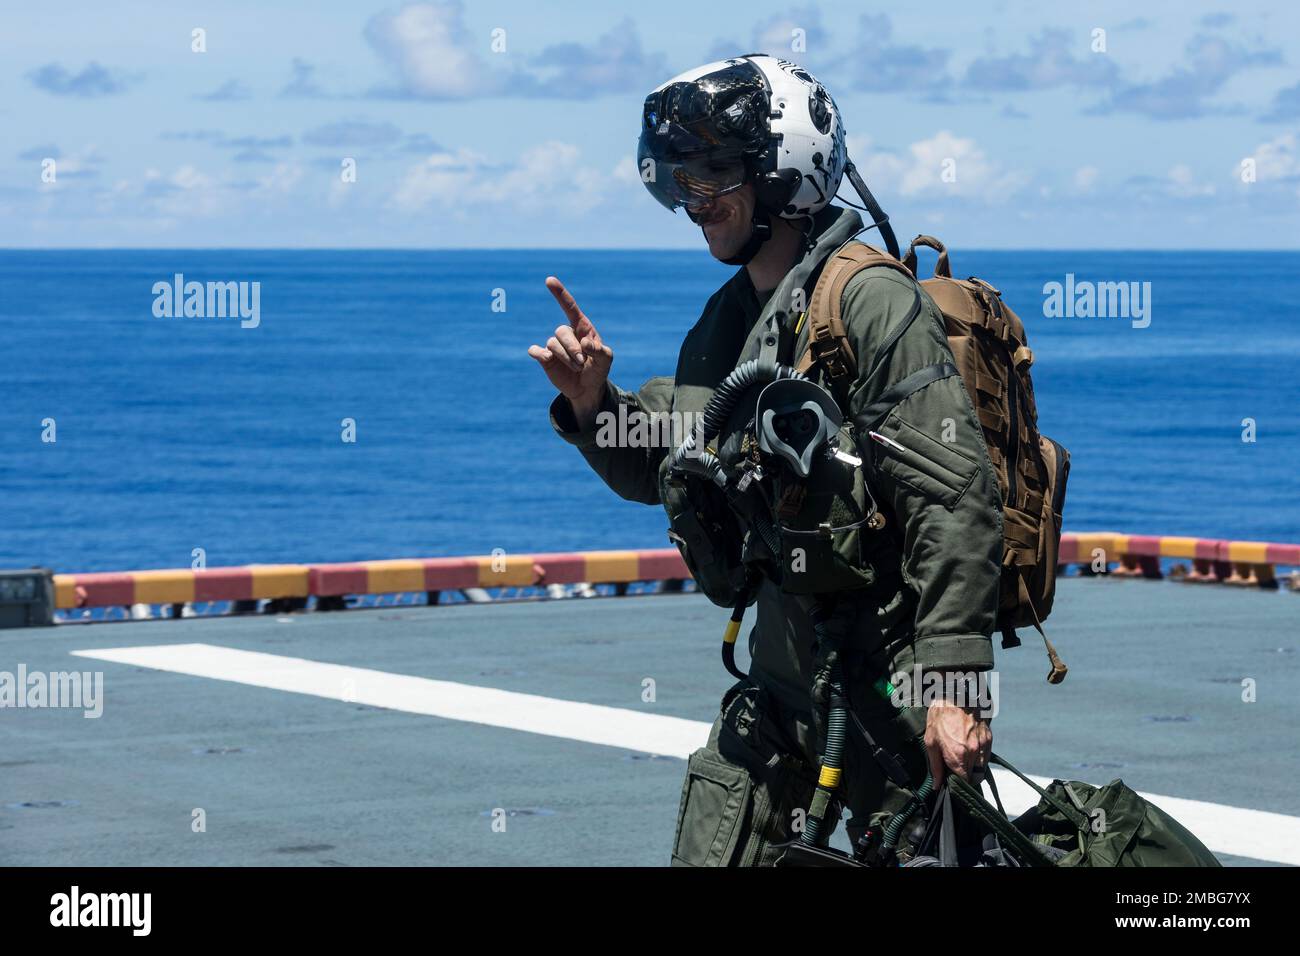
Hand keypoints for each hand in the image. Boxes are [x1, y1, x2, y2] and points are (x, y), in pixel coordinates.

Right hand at [528, 276, 612, 428]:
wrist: (588, 388)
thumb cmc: (598, 368)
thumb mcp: (606, 359)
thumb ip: (599, 350)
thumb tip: (585, 344)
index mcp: (582, 328)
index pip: (570, 307)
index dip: (560, 294)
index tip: (549, 280)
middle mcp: (567, 334)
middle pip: (561, 331)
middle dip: (572, 348)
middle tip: (582, 362)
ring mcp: (555, 345)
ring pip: (552, 344)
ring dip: (565, 357)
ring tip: (577, 367)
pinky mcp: (545, 358)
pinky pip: (535, 351)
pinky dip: (539, 353)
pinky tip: (546, 358)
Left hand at [923, 699, 991, 787]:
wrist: (953, 696)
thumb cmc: (939, 719)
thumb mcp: (931, 743)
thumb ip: (936, 767)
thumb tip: (937, 786)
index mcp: (958, 756)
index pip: (964, 782)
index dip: (958, 783)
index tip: (953, 779)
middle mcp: (973, 753)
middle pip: (974, 777)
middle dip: (966, 776)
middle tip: (956, 767)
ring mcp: (983, 745)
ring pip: (982, 768)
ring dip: (974, 768)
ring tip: (962, 757)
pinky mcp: (989, 738)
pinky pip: (986, 756)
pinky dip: (980, 757)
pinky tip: (969, 749)